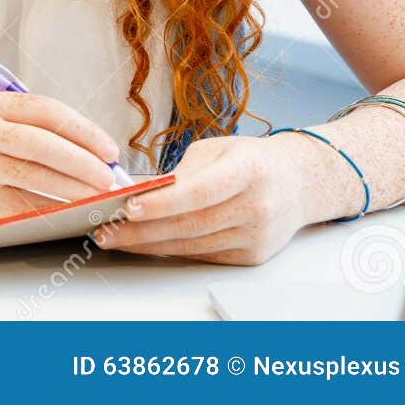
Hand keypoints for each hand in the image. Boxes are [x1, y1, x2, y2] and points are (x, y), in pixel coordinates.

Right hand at [0, 91, 125, 214]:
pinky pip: (25, 206)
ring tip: (98, 198)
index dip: (85, 131)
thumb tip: (103, 157)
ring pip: (33, 176)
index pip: (48, 111)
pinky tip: (74, 213)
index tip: (111, 152)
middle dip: (81, 162)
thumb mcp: (8, 126)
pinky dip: (54, 210)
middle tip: (108, 179)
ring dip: (73, 189)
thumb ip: (49, 133)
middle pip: (40, 143)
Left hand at [91, 135, 307, 264]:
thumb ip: (183, 171)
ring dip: (149, 244)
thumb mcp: (218, 150)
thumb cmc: (251, 161)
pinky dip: (170, 250)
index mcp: (249, 170)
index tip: (129, 207)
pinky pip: (203, 255)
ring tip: (115, 238)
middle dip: (142, 230)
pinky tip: (146, 244)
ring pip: (192, 245)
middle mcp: (256, 205)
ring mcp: (256, 234)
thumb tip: (142, 193)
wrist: (297, 184)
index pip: (199, 191)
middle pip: (191, 224)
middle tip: (107, 229)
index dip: (162, 202)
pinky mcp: (251, 255)